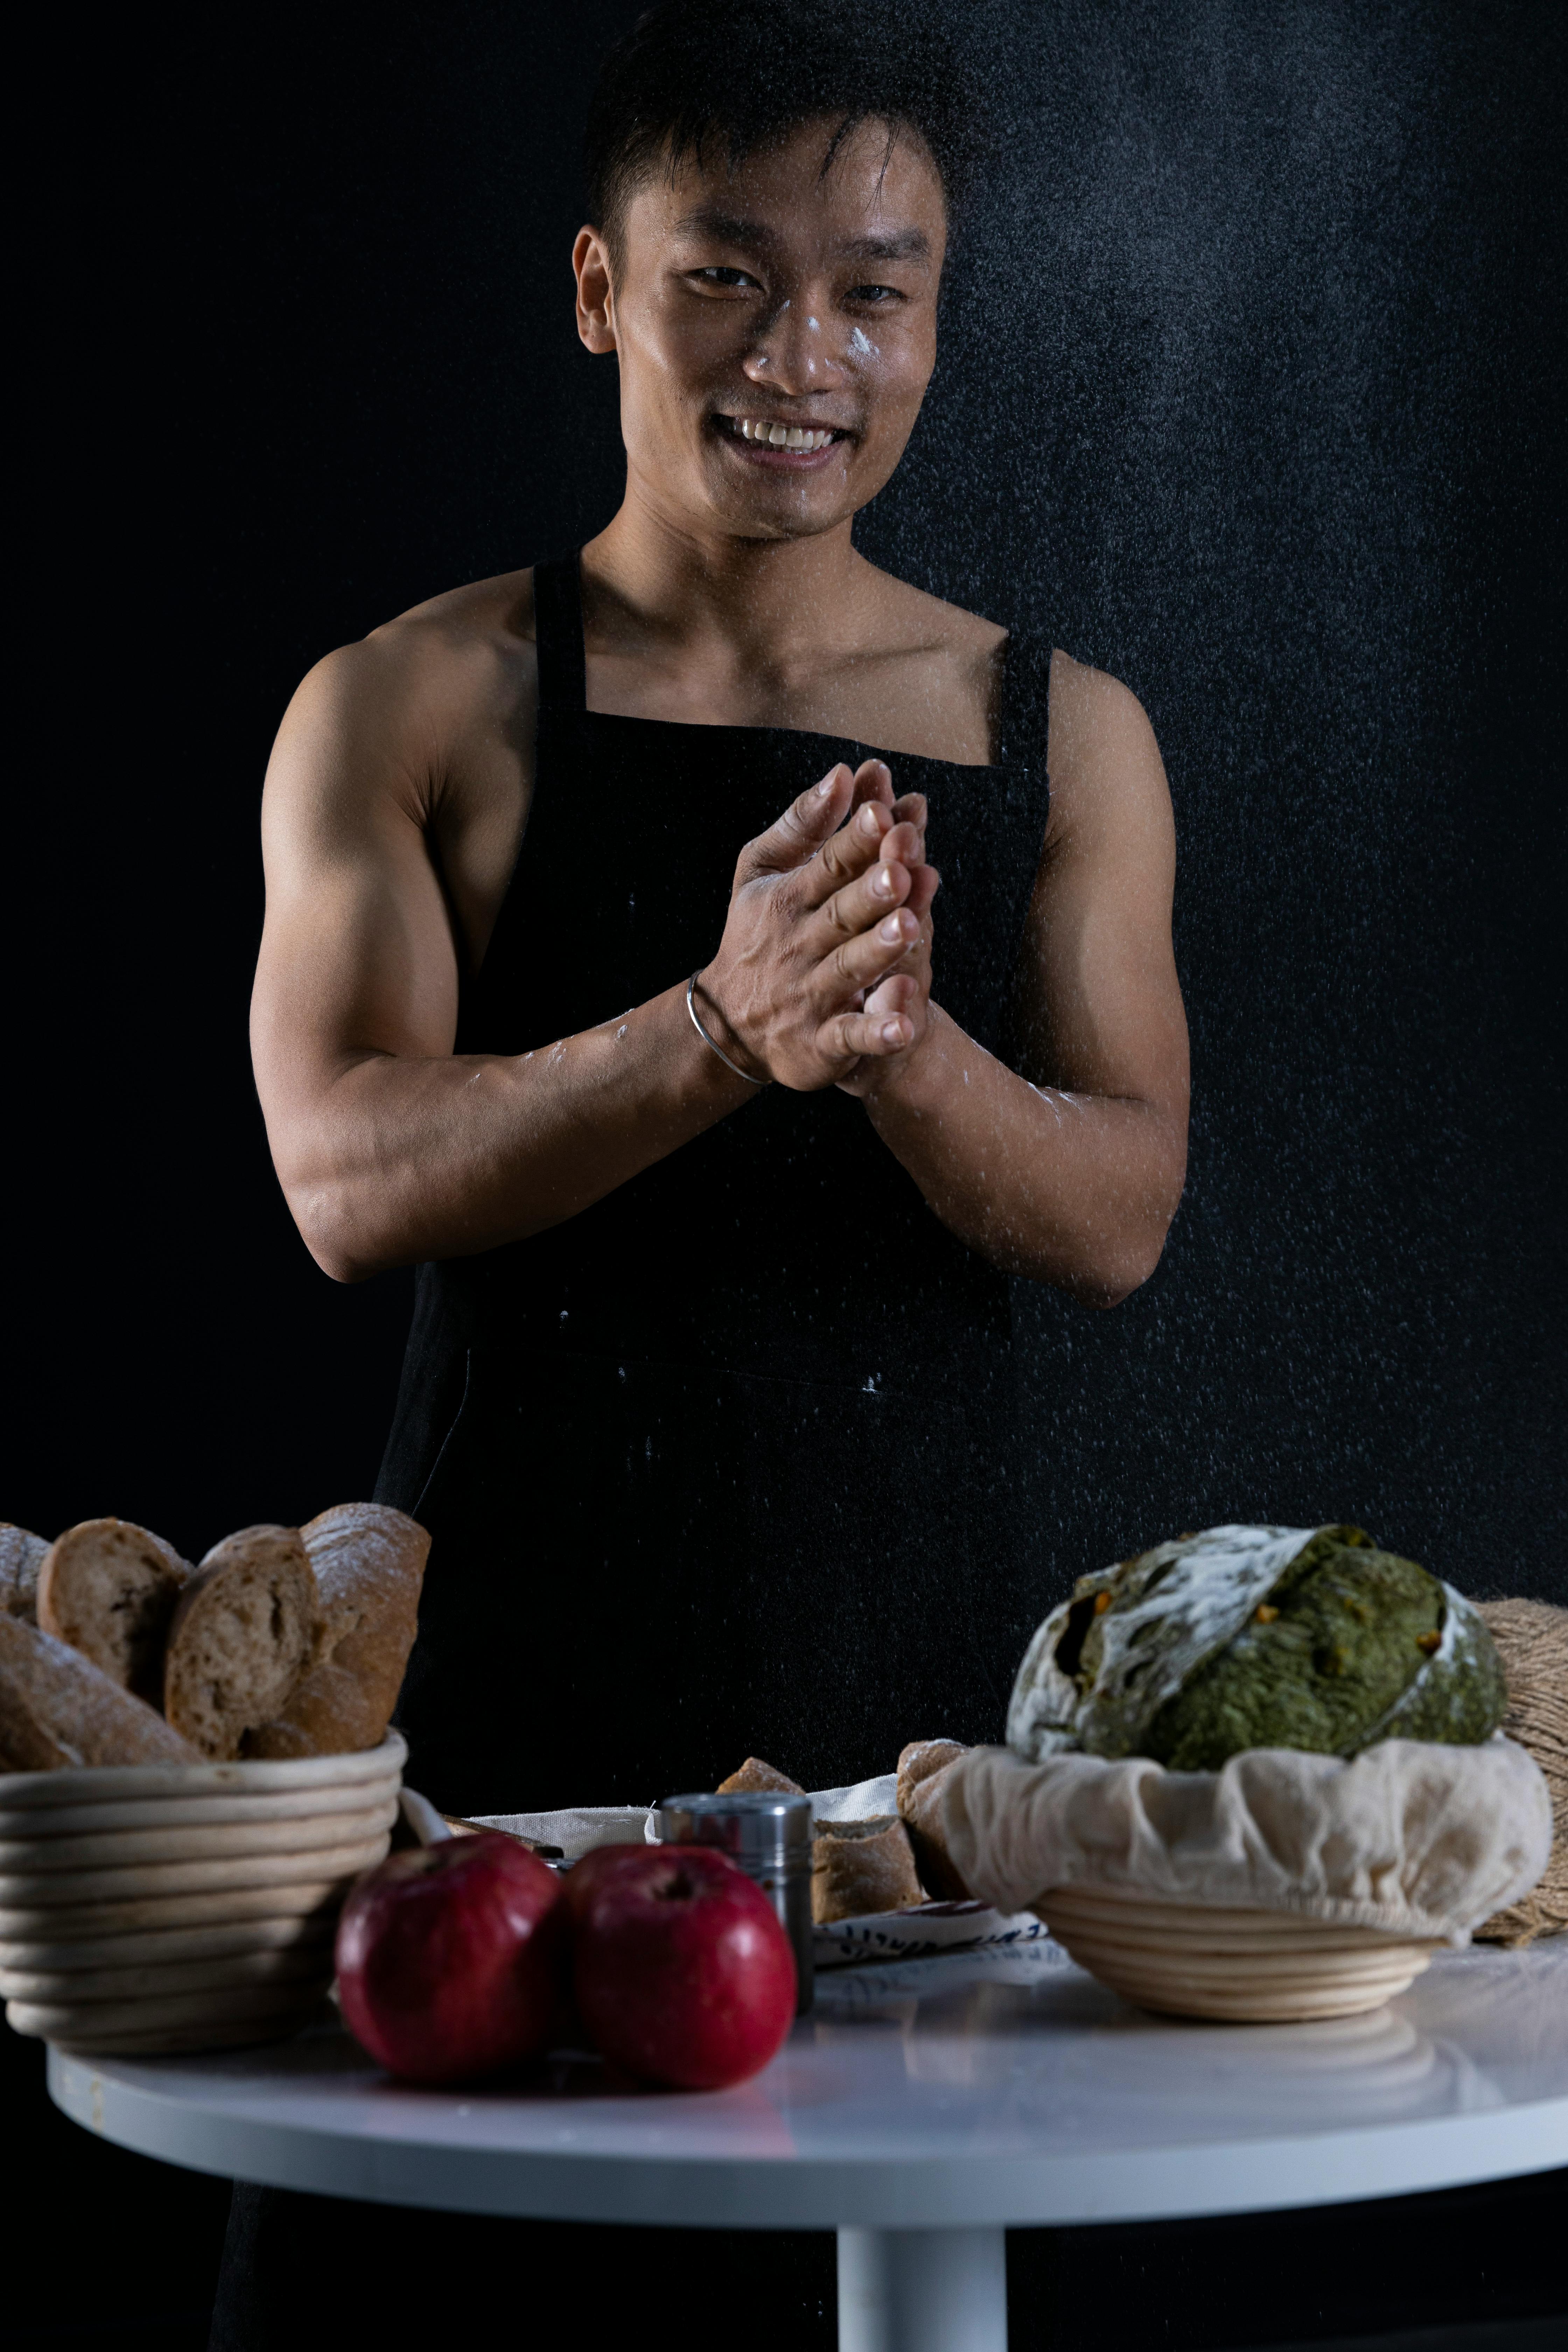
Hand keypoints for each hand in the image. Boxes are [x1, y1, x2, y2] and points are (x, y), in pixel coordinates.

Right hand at [697, 760, 939, 1090]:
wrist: (728, 1022)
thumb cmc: (756, 933)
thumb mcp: (761, 870)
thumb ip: (803, 823)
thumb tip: (843, 773)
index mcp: (790, 898)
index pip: (829, 864)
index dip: (856, 841)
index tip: (882, 812)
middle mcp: (801, 944)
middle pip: (841, 915)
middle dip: (870, 893)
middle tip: (899, 870)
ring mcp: (811, 994)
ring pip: (848, 969)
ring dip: (877, 950)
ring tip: (908, 928)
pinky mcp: (822, 1041)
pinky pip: (850, 1037)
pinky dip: (874, 1034)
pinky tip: (902, 1028)